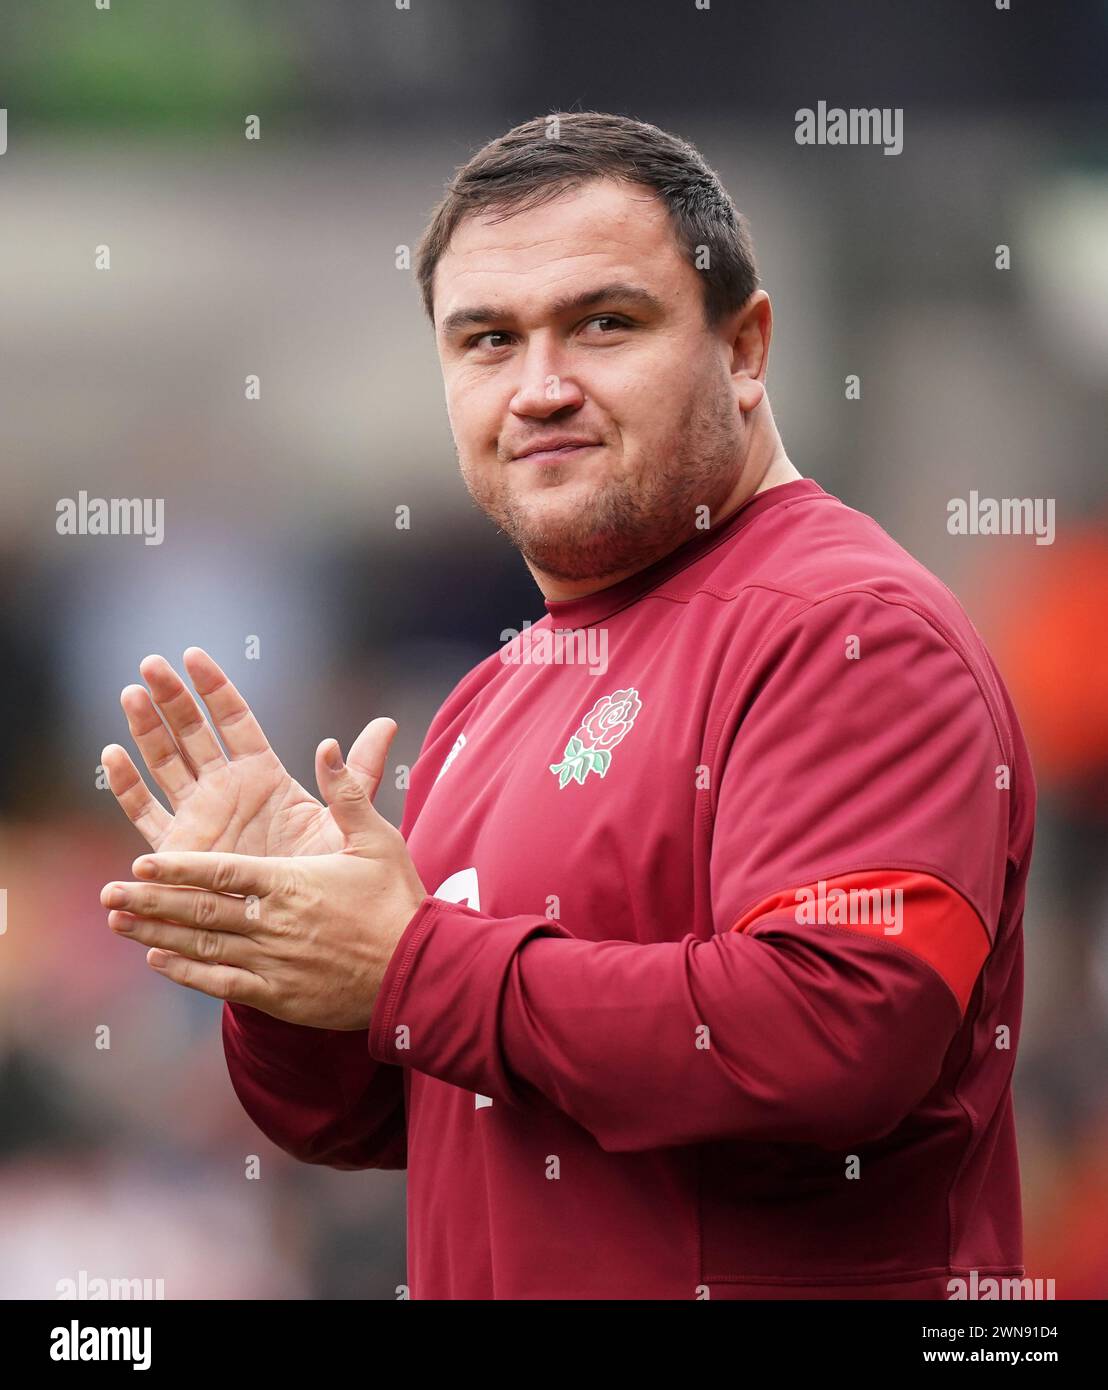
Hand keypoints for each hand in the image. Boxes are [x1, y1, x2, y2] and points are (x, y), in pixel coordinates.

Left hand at [100, 748, 428, 1028]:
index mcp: (290, 883)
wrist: (419, 973)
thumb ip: (347, 792)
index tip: (142, 860)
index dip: (179, 866)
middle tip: (108, 891)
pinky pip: (221, 982)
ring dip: (155, 932)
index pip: (222, 872)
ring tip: (117, 921)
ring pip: (201, 945)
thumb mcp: (376, 839)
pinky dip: (185, 972)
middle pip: (199, 909)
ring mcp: (271, 962)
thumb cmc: (399, 902)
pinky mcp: (277, 994)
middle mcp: (272, 922)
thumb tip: (327, 745)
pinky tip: (158, 960)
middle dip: (150, 898)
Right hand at [102, 648, 395, 857]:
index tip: (193, 656)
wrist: (308, 925)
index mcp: (263, 775)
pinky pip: (146, 813)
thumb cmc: (331, 874)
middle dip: (171, 699)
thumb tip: (387, 723)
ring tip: (131, 693)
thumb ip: (360, 772)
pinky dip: (128, 785)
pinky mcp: (178, 850)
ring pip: (165, 763)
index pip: (233, 721)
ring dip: (146, 730)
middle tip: (152, 664)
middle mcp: (226, 789)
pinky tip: (112, 754)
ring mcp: (199, 816)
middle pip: (192, 734)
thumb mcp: (349, 817)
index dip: (214, 689)